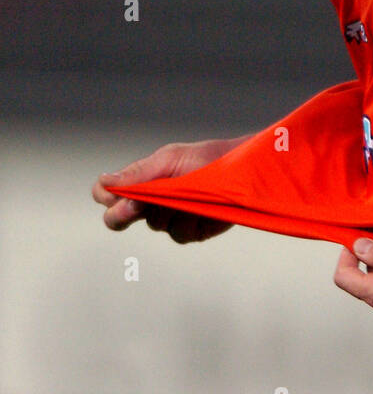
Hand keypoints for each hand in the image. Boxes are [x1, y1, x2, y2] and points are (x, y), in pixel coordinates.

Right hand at [92, 137, 245, 241]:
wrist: (245, 171)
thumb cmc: (207, 158)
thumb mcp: (171, 159)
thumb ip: (140, 173)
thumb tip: (105, 180)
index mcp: (143, 180)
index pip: (108, 192)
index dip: (106, 196)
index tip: (113, 196)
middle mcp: (152, 201)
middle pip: (120, 217)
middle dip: (122, 215)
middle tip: (133, 209)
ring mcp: (171, 218)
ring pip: (154, 225)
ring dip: (168, 212)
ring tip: (189, 194)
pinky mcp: (192, 231)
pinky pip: (179, 235)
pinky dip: (189, 223)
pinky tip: (202, 209)